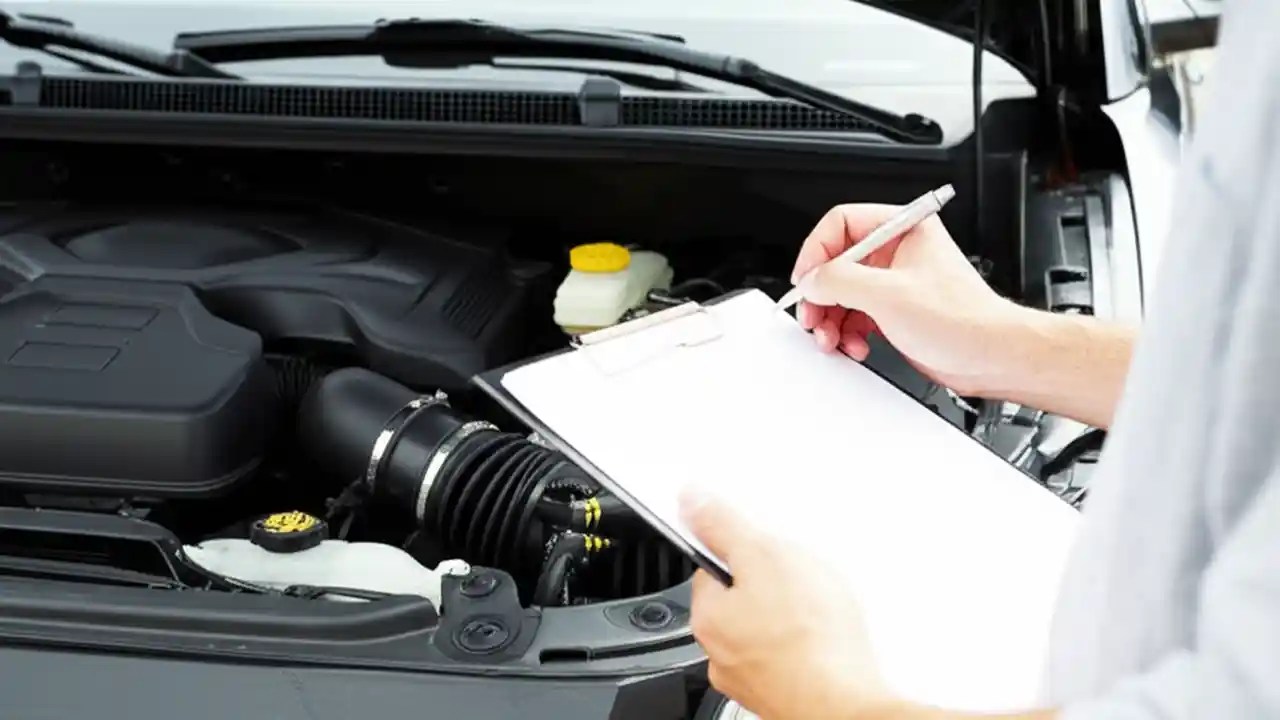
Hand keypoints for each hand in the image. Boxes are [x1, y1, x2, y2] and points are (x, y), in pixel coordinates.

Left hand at [682, 490, 897, 719]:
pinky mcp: (785, 693)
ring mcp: (754, 678)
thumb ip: (724, 526)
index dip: (744, 552)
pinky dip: (809, 646)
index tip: (766, 551)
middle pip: (743, 600)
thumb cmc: (809, 639)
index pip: (713, 568)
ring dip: (792, 617)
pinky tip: (829, 642)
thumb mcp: (764, 556)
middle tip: (801, 582)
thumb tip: (690, 500)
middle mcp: (722, 654)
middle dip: (773, 585)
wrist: (846, 704)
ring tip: (821, 614)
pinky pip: (793, 656)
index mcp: (709, 617)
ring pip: (768, 630)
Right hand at [791, 203, 1024, 395]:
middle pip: (837, 262)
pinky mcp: (894, 311)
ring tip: (831, 337)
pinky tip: (854, 344)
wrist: (992, 357)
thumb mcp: (889, 295)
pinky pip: (855, 315)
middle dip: (822, 293)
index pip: (841, 224)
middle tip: (813, 314)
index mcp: (903, 228)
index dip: (817, 251)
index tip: (807, 279)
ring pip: (843, 293)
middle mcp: (898, 251)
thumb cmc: (965, 320)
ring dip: (831, 318)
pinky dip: (847, 332)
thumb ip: (841, 281)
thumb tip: (812, 280)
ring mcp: (895, 282)